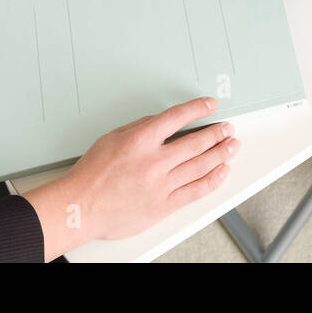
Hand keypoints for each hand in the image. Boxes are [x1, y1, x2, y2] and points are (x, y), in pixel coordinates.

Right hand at [22, 97, 237, 259]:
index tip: (210, 105)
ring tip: (231, 145)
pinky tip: (222, 171)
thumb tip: (163, 121)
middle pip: (196, 143)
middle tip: (227, 128)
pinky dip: (213, 180)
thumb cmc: (92, 175)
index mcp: (140, 141)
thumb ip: (140, 127)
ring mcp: (161, 185)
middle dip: (217, 133)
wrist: (80, 208)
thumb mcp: (112, 138)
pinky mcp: (164, 205)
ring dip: (221, 154)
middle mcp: (154, 162)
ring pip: (201, 166)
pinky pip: (196, 190)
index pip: (177, 117)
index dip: (198, 109)